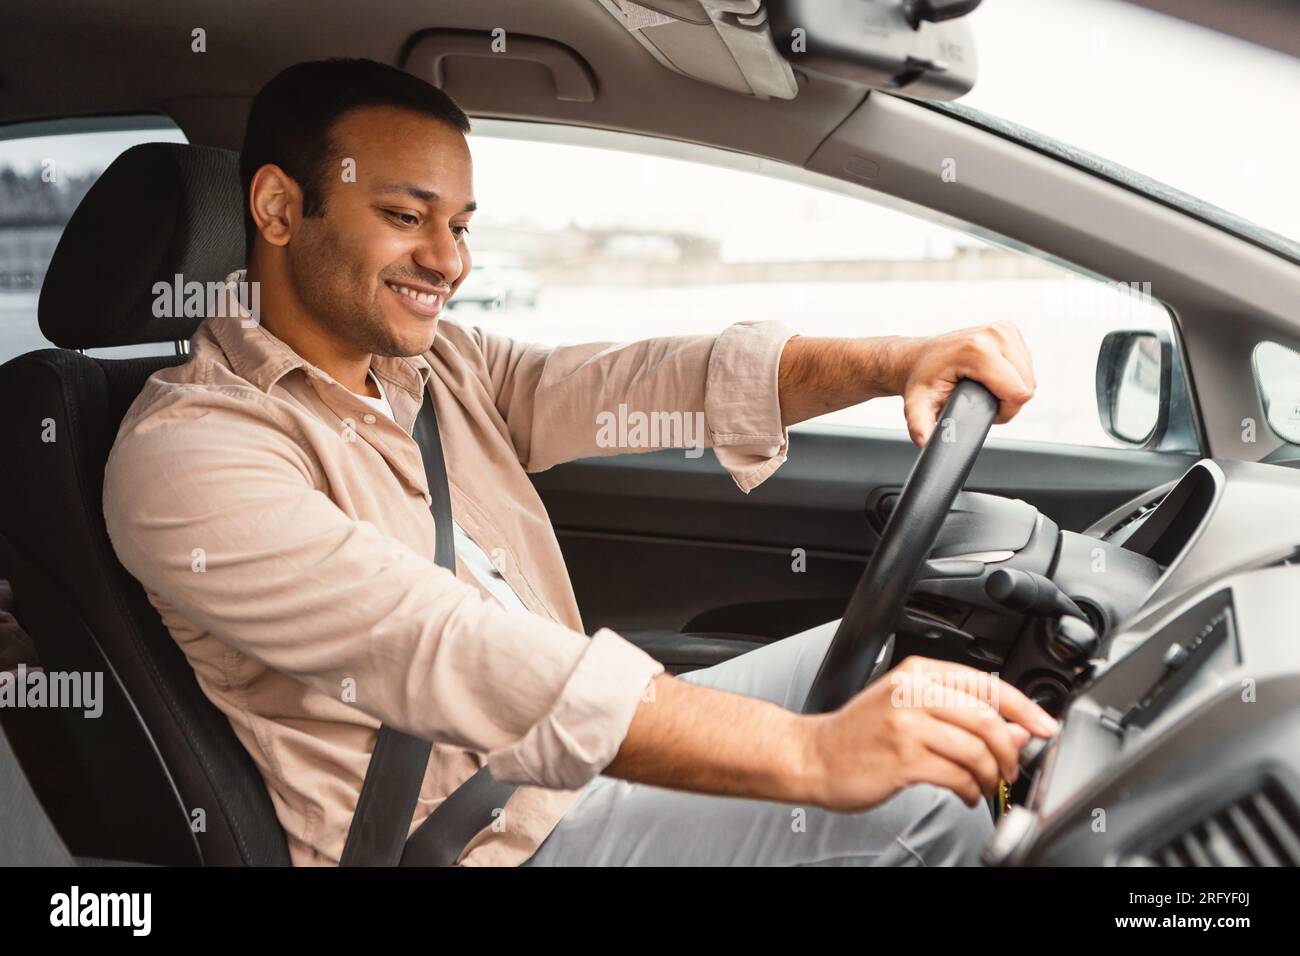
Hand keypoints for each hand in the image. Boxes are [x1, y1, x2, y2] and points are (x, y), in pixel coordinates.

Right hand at [801, 656, 1058, 811]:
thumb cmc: (859, 734)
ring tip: (984, 785)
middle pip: (986, 717)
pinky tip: (964, 793)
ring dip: (990, 775)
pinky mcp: (902, 758)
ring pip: (975, 749)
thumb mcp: (907, 710)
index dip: (1024, 707)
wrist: (813, 756)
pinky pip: (956, 775)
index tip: (1045, 727)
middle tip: (1011, 768)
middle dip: (1010, 750)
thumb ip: (959, 714)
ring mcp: (906, 724)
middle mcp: (912, 692)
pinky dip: (969, 790)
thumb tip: (1014, 730)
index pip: (985, 683)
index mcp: (917, 673)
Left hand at [893, 323, 1035, 446]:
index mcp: (977, 350)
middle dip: (1008, 402)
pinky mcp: (1008, 330)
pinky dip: (1013, 376)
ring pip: (1029, 376)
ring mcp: (1003, 329)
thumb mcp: (917, 405)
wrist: (919, 358)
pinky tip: (991, 376)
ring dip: (1011, 389)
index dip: (1005, 411)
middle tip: (980, 401)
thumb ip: (919, 425)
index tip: (983, 410)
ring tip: (983, 388)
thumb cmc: (922, 380)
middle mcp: (994, 335)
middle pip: (1027, 385)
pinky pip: (1026, 364)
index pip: (1018, 393)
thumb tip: (925, 440)